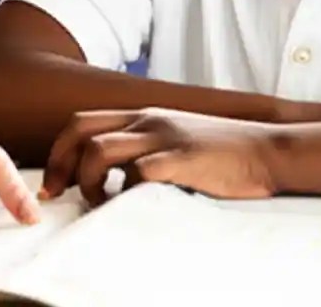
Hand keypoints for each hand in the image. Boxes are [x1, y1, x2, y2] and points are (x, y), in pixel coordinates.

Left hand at [40, 107, 278, 205]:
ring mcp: (164, 138)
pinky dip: (125, 193)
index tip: (53, 183)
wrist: (267, 150)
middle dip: (59, 164)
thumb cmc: (222, 152)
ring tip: (99, 202)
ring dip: (88, 182)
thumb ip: (144, 145)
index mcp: (144, 115)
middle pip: (80, 130)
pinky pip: (138, 173)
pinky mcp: (182, 160)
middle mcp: (148, 120)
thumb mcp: (175, 137)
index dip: (59, 152)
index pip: (82, 122)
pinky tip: (131, 206)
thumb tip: (110, 174)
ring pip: (100, 151)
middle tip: (56, 194)